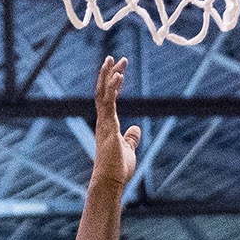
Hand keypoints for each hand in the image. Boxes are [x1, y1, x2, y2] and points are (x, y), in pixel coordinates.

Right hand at [92, 57, 141, 190]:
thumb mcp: (128, 149)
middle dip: (108, 74)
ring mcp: (104, 123)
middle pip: (103, 92)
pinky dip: (113, 88)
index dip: (113, 84)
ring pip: (103, 93)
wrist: (110, 181)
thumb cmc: (118, 169)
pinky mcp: (108, 126)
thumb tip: (136, 128)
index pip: (108, 99)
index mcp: (107, 125)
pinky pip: (109, 103)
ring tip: (112, 59)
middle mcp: (103, 121)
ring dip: (107, 75)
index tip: (120, 71)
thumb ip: (131, 137)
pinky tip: (118, 76)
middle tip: (114, 57)